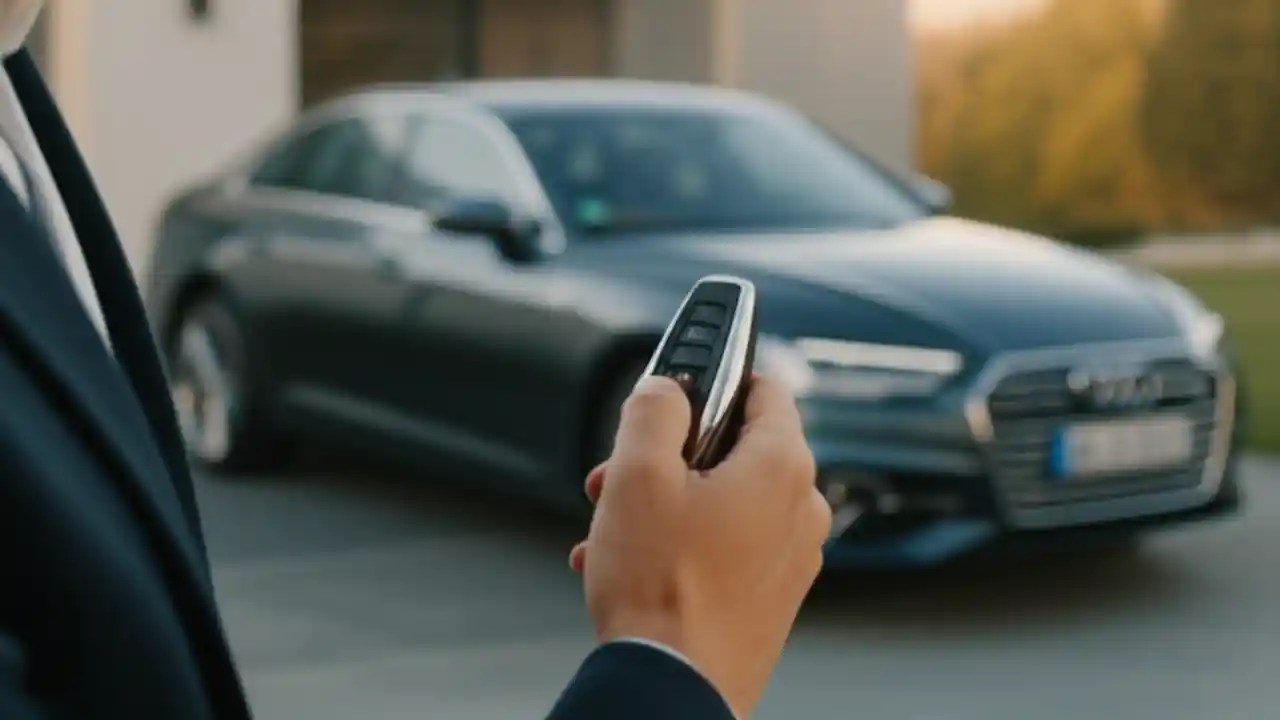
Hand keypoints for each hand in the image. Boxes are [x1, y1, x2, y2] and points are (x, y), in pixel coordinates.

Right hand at [569, 375, 829, 717]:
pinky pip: (729, 544)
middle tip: (622, 474)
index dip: (711, 380)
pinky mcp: (773, 594)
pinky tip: (636, 563)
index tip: (675, 392)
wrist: (672, 685)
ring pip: (725, 499)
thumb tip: (666, 390)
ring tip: (615, 528)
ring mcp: (791, 555)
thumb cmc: (661, 589)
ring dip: (668, 501)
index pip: (763, 386)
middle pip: (734, 448)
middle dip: (670, 454)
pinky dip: (685, 541)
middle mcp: (801, 507)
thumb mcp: (637, 474)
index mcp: (782, 465)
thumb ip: (654, 409)